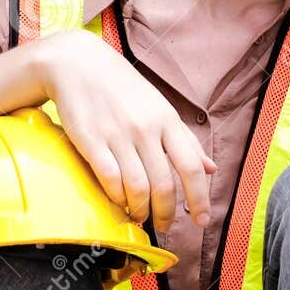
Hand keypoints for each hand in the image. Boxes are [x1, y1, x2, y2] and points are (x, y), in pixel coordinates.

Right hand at [34, 29, 216, 233]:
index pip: (191, 167)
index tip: (201, 220)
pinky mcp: (90, 140)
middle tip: (165, 225)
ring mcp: (118, 135)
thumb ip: (186, 141)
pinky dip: (117, 197)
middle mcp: (146, 129)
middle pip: (164, 184)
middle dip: (167, 212)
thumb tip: (212, 169)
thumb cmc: (123, 88)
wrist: (77, 64)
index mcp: (167, 121)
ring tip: (141, 216)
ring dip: (141, 210)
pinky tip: (120, 201)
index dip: (200, 198)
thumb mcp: (160, 108)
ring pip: (138, 187)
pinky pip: (109, 179)